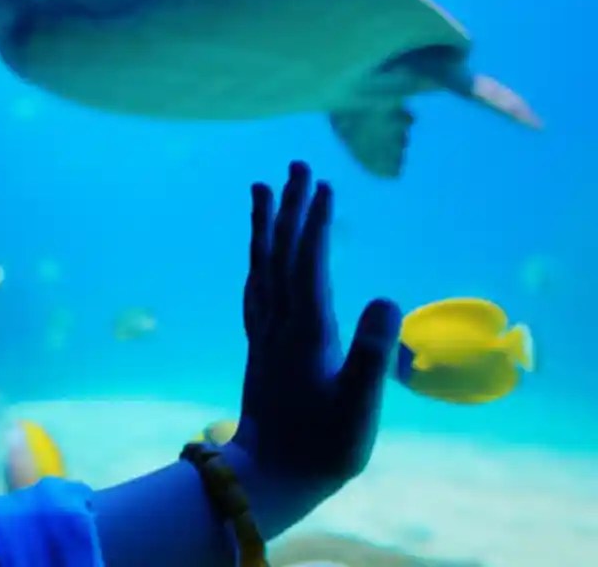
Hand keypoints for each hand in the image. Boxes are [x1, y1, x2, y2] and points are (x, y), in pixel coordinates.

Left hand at [230, 161, 401, 528]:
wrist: (269, 477)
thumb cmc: (322, 447)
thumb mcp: (359, 405)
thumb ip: (372, 354)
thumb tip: (386, 299)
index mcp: (306, 332)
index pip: (309, 263)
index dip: (315, 222)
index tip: (321, 183)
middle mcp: (279, 324)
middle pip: (280, 253)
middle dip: (288, 207)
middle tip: (293, 163)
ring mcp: (265, 334)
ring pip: (261, 266)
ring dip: (264, 226)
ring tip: (261, 189)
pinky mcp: (259, 348)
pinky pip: (255, 289)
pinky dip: (257, 261)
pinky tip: (257, 256)